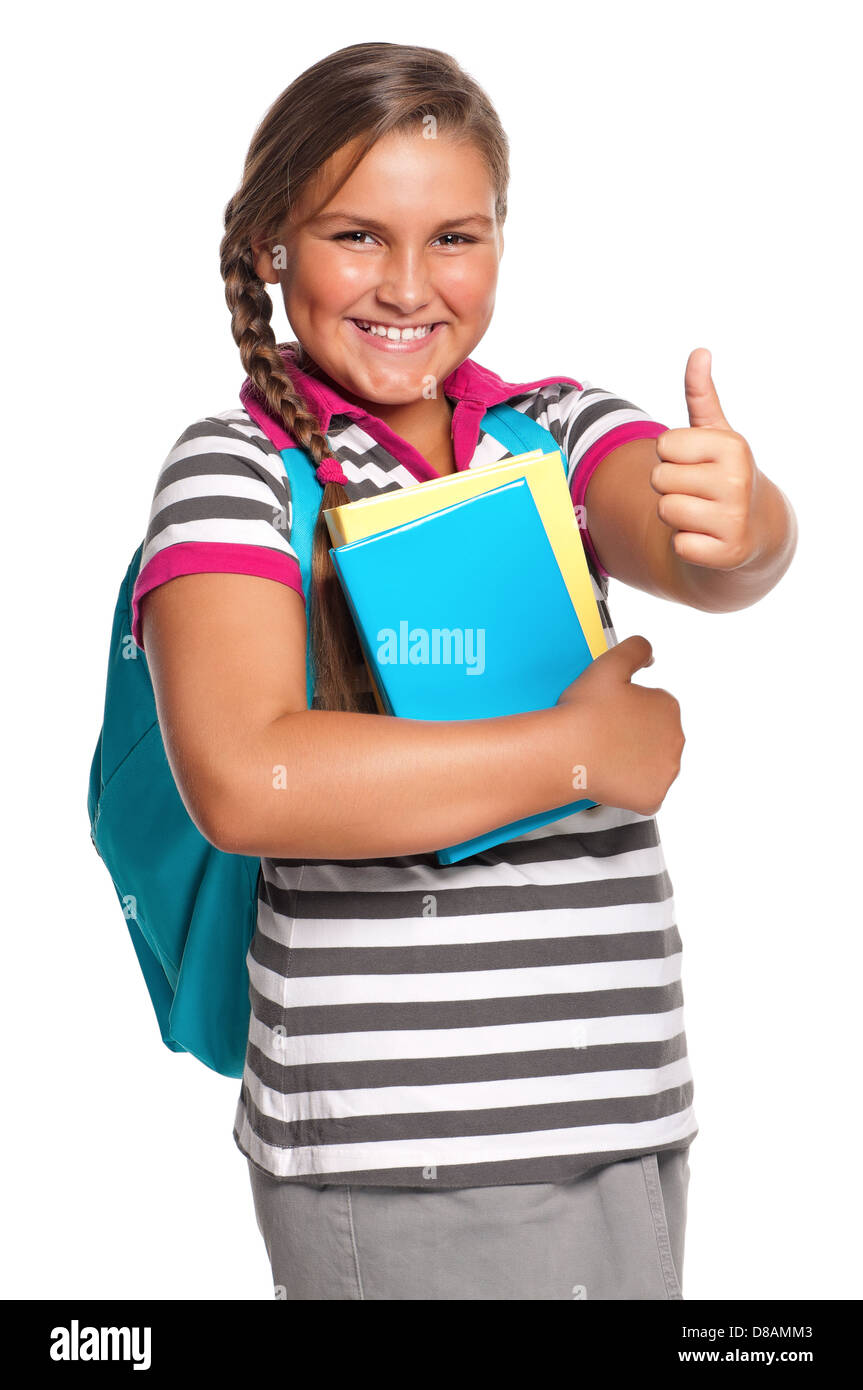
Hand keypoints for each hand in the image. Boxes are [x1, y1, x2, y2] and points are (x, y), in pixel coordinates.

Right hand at [557, 635, 684, 816]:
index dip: (627, 712)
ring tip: (605, 758)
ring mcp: (666, 771)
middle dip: (634, 739)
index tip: (608, 716)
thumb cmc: (584, 712)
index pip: (653, 709)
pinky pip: (645, 795)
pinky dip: (631, 791)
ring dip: (634, 764)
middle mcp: (675, 739)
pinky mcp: (653, 796)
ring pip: (651, 767)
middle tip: (604, 738)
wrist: (566, 752)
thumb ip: (636, 648)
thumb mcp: (610, 664)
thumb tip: (650, 654)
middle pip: (655, 739)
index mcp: (668, 706)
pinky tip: (610, 779)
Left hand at [650, 347, 761, 569]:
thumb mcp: (716, 435)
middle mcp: (737, 480)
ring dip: (675, 516)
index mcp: (732, 446)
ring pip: (665, 511)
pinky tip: (707, 538)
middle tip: (698, 493)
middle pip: (659, 479)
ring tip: (702, 514)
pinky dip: (686, 545)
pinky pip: (678, 545)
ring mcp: (734, 518)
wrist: (754, 530)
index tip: (696, 465)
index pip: (663, 446)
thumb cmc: (724, 475)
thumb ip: (701, 396)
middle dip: (670, 487)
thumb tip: (699, 351)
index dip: (671, 457)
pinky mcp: (726, 552)